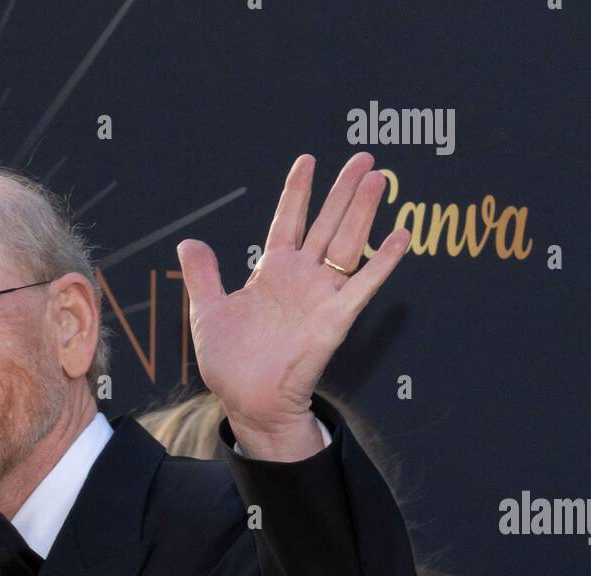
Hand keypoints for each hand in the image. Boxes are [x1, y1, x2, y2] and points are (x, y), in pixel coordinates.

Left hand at [176, 152, 410, 451]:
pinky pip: (363, 286)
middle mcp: (300, 279)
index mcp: (271, 273)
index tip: (307, 161)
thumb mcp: (208, 313)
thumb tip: (189, 242)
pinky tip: (401, 235)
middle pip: (327, 223)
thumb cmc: (230, 365)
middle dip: (343, 190)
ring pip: (347, 243)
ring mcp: (320, 297)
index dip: (298, 192)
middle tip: (363, 158)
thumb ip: (203, 276)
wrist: (248, 402)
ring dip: (362, 211)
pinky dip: (383, 261)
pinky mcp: (335, 319)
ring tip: (377, 178)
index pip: (288, 221)